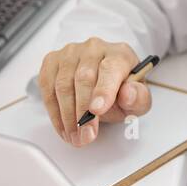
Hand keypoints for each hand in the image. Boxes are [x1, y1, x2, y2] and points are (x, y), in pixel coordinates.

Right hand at [37, 38, 152, 146]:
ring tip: (76, 137)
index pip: (110, 68)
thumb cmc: (120, 90)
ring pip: (63, 85)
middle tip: (86, 136)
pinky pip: (48, 88)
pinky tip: (64, 127)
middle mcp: (94, 48)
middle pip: (84, 78)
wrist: (103, 82)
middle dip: (83, 112)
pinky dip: (54, 112)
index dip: (103, 91)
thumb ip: (138, 98)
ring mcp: (71, 53)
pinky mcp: (52, 61)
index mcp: (119, 54)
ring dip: (67, 116)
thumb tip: (128, 94)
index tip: (97, 111)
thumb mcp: (138, 99)